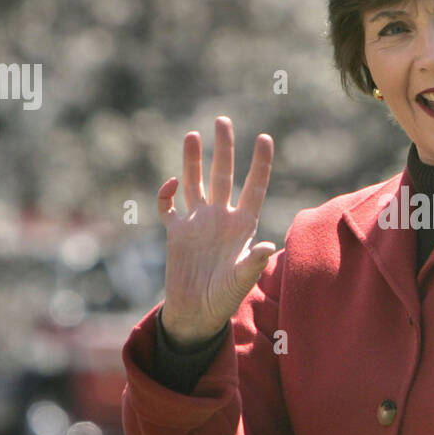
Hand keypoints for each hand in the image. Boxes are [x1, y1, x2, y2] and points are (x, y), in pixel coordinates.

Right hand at [157, 117, 274, 344]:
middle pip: (223, 175)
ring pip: (195, 183)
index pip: (254, 187)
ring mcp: (197, 222)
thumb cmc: (224, 299)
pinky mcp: (176, 232)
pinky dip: (167, 194)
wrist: (196, 314)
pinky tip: (170, 183)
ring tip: (193, 134)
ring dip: (193, 160)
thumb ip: (252, 263)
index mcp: (242, 225)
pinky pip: (169, 206)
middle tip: (222, 120)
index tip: (264, 137)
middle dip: (223, 149)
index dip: (259, 163)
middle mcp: (221, 217)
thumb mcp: (240, 281)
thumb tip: (267, 248)